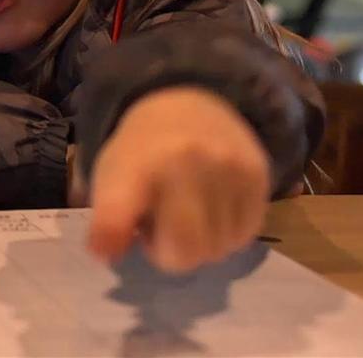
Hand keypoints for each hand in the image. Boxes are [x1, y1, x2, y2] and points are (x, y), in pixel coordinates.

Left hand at [87, 86, 269, 273]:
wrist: (188, 106)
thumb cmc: (142, 155)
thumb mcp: (111, 180)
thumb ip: (108, 221)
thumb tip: (109, 256)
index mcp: (133, 164)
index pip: (118, 209)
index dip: (111, 233)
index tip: (103, 252)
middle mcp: (184, 162)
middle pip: (185, 253)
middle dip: (169, 254)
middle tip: (161, 226)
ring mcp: (227, 167)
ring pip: (218, 250)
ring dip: (202, 244)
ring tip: (188, 210)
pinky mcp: (259, 173)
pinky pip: (244, 237)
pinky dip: (227, 234)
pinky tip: (214, 207)